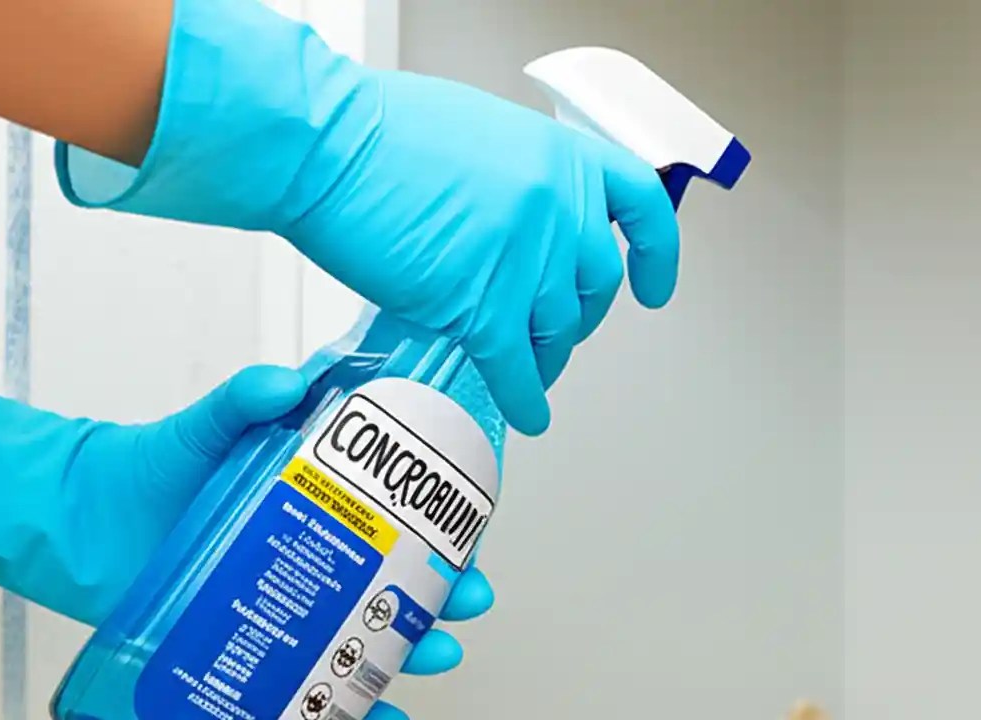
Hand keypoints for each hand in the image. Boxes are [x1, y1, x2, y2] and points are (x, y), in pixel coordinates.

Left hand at [0, 366, 493, 688]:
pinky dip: (347, 711)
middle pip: (398, 585)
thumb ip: (244, 399)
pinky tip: (379, 716)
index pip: (398, 518)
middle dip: (444, 597)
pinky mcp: (252, 648)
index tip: (473, 534)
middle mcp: (312, 558)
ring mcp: (285, 607)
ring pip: (364, 640)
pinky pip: (307, 689)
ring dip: (408, 653)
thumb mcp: (206, 427)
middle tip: (467, 599)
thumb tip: (287, 380)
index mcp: (318, 503)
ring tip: (435, 655)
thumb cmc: (148, 469)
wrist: (77, 520)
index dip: (443, 529)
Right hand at [277, 67, 678, 436]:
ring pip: (557, 331)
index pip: (641, 206)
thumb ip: (520, 178)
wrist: (325, 145)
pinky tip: (525, 414)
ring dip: (546, 359)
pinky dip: (524, 399)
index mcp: (559, 155)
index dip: (656, 254)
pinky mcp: (481, 305)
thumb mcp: (479, 133)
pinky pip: (516, 368)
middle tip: (557, 331)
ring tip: (527, 372)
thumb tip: (524, 218)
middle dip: (579, 317)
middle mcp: (556, 206)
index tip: (654, 286)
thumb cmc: (376, 130)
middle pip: (596, 284)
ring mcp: (524, 258)